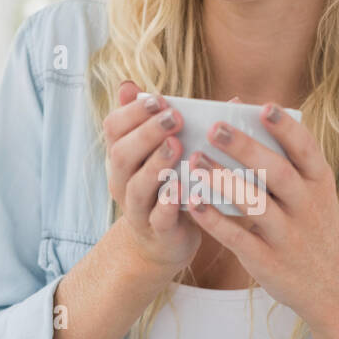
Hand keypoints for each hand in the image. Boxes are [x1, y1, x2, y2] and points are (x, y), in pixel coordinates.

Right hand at [103, 81, 200, 273]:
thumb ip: (178, 125)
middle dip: (147, 132)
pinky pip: (158, 218)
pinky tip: (180, 188)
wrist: (165, 241)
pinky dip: (167, 203)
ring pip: (137, 186)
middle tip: (174, 117)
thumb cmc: (172, 186)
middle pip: (121, 153)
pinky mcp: (157, 232)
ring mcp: (137, 209)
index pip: (113, 127)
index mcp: (124, 156)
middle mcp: (123, 181)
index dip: (133, 111)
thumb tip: (224, 97)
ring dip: (156, 164)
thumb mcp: (168, 154)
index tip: (159, 98)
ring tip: (177, 146)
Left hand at [183, 103, 338, 329]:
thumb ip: (288, 164)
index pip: (306, 150)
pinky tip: (193, 202)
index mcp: (320, 185)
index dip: (286, 128)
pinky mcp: (269, 262)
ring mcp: (288, 236)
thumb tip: (248, 122)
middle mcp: (307, 208)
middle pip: (277, 172)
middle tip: (214, 127)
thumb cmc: (315, 229)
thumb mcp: (315, 196)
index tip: (264, 106)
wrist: (337, 289)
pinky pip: (238, 238)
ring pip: (255, 204)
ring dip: (223, 181)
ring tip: (195, 160)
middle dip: (245, 149)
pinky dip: (214, 220)